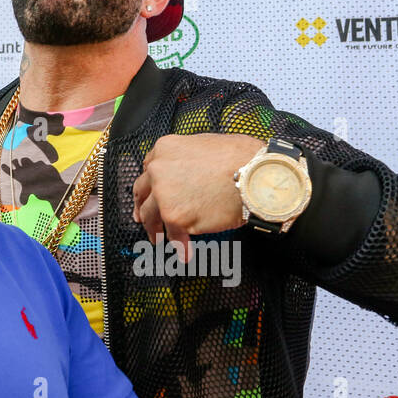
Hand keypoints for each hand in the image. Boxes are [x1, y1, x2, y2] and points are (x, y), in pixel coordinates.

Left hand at [131, 133, 264, 259]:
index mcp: (165, 149)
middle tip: (142, 218)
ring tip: (158, 240)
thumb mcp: (206, 144)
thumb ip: (188, 158)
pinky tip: (184, 252)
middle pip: (143, 192)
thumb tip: (191, 172)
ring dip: (154, 230)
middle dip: (142, 207)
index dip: (151, 184)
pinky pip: (173, 235)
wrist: (255, 175)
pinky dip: (179, 245)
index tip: (150, 194)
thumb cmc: (241, 158)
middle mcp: (158, 170)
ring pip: (150, 216)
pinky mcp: (175, 216)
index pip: (149, 169)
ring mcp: (164, 195)